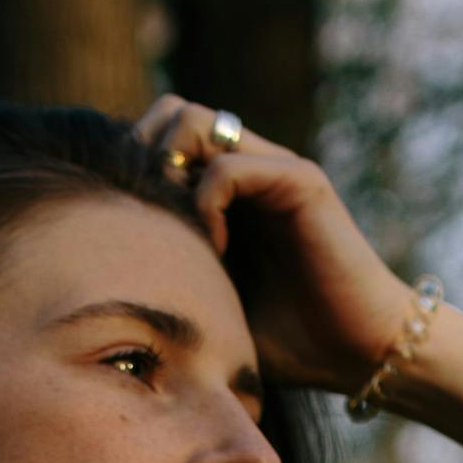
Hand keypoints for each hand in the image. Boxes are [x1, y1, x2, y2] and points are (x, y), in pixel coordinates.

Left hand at [130, 95, 418, 398]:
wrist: (358, 351)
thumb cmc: (291, 341)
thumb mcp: (212, 306)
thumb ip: (173, 278)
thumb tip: (104, 292)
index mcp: (226, 191)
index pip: (158, 137)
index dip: (133, 170)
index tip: (130, 227)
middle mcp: (250, 168)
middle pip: (171, 112)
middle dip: (144, 156)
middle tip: (146, 217)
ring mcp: (274, 169)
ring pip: (194, 120)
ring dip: (171, 170)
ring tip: (177, 229)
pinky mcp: (300, 181)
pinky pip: (229, 166)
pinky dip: (206, 205)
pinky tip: (216, 252)